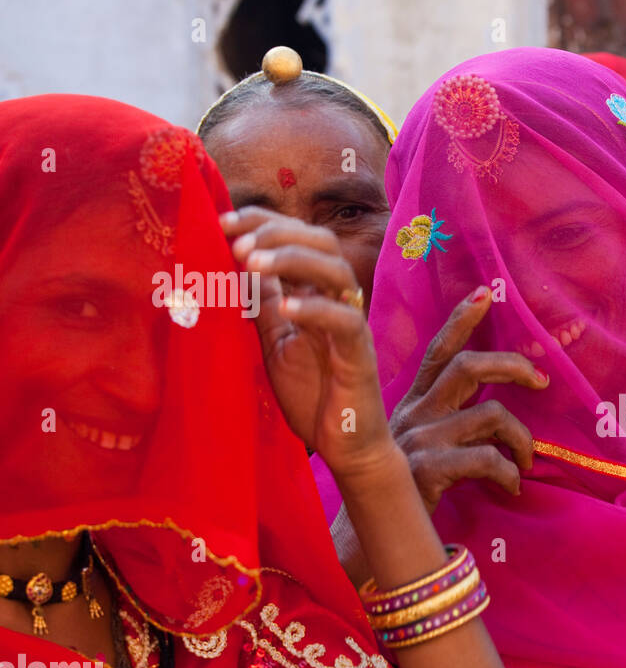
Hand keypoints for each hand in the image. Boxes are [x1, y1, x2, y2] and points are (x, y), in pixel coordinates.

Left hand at [222, 207, 394, 480]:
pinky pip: (344, 321)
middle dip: (277, 233)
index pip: (298, 238)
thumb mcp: (273, 343)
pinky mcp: (359, 354)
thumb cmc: (313, 395)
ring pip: (336, 271)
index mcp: (316, 294)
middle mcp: (337, 301)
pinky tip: (285, 306)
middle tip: (237, 242)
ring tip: (252, 262)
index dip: (263, 222)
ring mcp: (351, 325)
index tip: (222, 221)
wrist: (345, 446)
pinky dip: (315, 308)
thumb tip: (231, 267)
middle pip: (321, 242)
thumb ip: (260, 305)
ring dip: (292, 259)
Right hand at [390, 286, 548, 509]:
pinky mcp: (428, 469)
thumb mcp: (419, 446)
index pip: (438, 352)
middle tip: (541, 380)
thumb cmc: (404, 491)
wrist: (368, 536)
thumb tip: (497, 414)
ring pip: (490, 414)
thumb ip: (448, 424)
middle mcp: (415, 413)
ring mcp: (421, 440)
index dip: (461, 320)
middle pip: (469, 367)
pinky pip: (488, 459)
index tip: (485, 294)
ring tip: (527, 461)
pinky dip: (509, 473)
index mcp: (413, 404)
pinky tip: (510, 488)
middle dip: (512, 366)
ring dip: (522, 438)